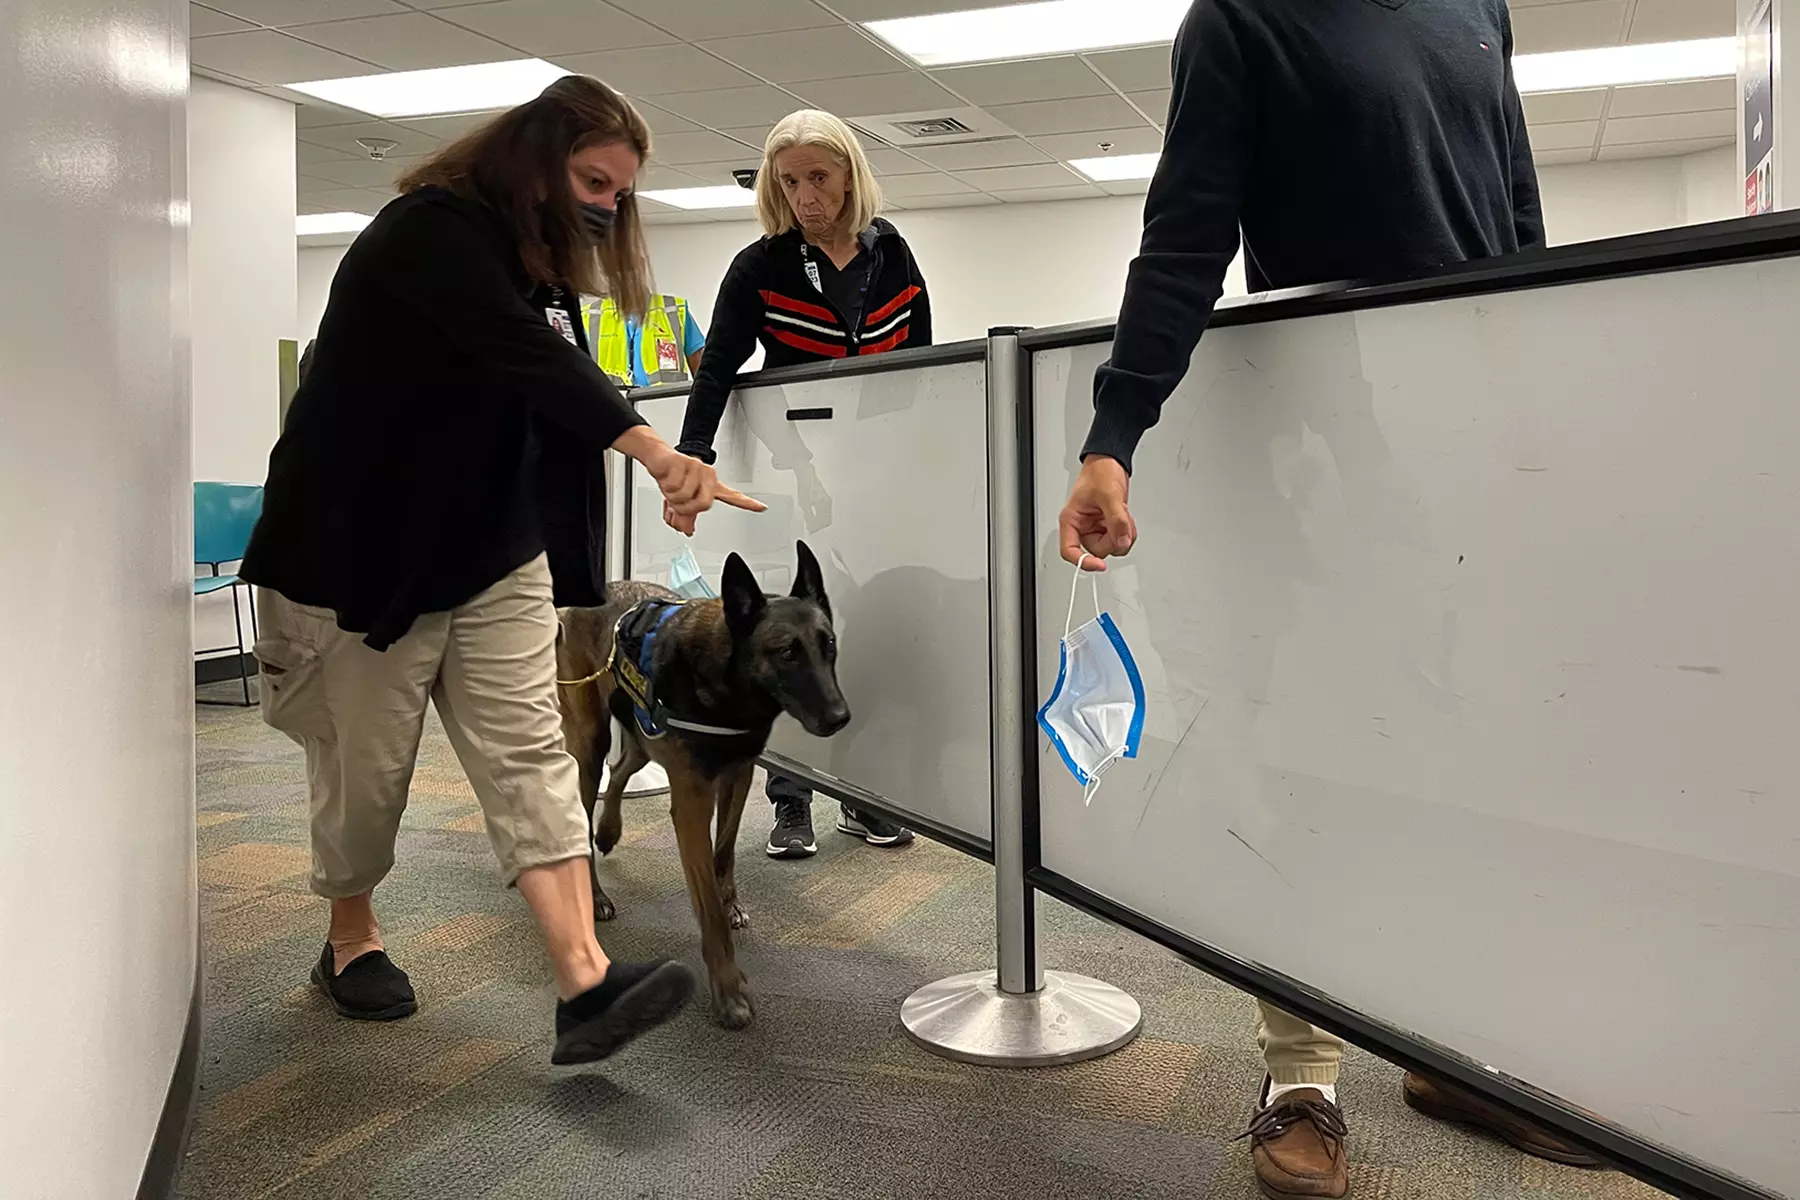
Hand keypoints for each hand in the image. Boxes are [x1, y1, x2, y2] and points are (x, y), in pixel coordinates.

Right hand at [612, 427, 764, 533]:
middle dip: (686, 508)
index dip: (747, 504)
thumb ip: (686, 516)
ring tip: (671, 488)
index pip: (732, 496)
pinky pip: (674, 485)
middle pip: (704, 504)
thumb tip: (687, 530)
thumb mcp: (679, 500)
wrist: (658, 457)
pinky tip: (667, 478)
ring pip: (685, 496)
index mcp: (711, 485)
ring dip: (672, 497)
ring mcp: (697, 467)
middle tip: (677, 503)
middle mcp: (707, 476)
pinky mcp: (683, 462)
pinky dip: (666, 486)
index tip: (761, 508)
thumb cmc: (671, 476)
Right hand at [1059, 456, 1135, 570]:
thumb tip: (1121, 542)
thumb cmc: (1100, 473)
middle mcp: (1082, 528)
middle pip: (1097, 551)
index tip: (1099, 566)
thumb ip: (1116, 521)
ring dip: (1123, 536)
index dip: (1083, 562)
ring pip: (1111, 548)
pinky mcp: (1108, 527)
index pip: (1070, 550)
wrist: (1110, 463)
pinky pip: (1120, 540)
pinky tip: (1126, 517)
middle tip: (1120, 522)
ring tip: (1123, 515)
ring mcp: (1096, 528)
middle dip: (1113, 539)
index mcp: (1071, 520)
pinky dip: (1127, 533)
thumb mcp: (1109, 496)